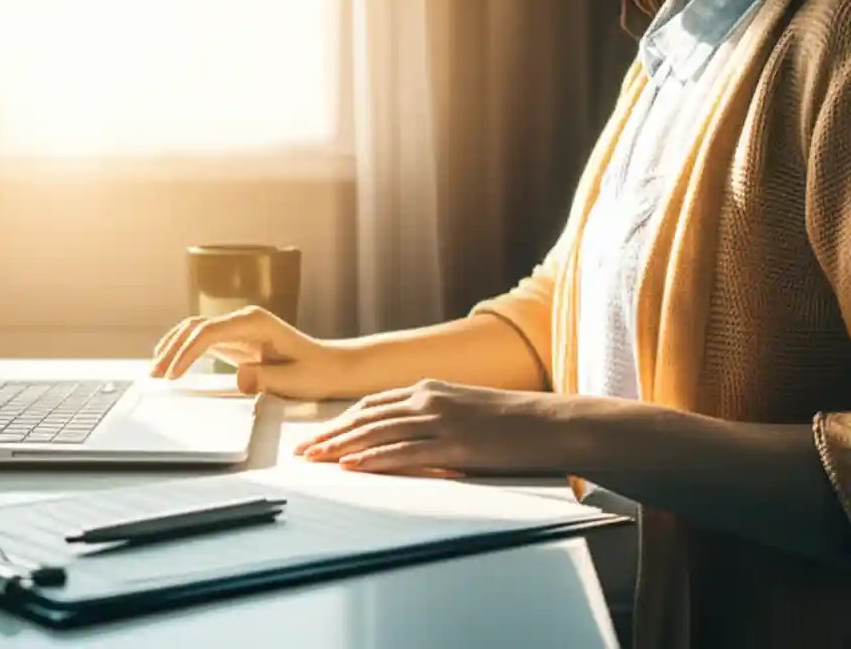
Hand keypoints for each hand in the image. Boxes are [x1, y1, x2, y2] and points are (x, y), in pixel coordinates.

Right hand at [149, 306, 349, 399]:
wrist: (330, 366)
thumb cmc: (315, 372)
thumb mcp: (292, 379)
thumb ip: (263, 377)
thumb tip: (238, 375)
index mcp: (255, 322)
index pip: (209, 332)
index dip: (186, 353)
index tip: (172, 375)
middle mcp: (243, 319)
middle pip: (195, 327)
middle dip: (171, 350)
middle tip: (155, 375)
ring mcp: (237, 327)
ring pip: (193, 330)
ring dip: (172, 347)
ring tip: (154, 370)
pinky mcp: (235, 339)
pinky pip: (201, 339)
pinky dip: (182, 349)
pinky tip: (169, 363)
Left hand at [292, 379, 590, 474]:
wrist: (552, 422)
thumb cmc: (511, 421)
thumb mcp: (463, 408)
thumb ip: (432, 415)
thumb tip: (405, 433)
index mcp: (428, 388)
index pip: (371, 405)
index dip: (340, 422)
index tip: (317, 437)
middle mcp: (428, 399)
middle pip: (365, 418)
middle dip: (330, 436)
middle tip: (302, 452)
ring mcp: (440, 420)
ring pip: (377, 433)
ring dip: (341, 448)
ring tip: (315, 460)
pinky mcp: (454, 445)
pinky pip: (404, 453)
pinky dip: (373, 459)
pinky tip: (352, 467)